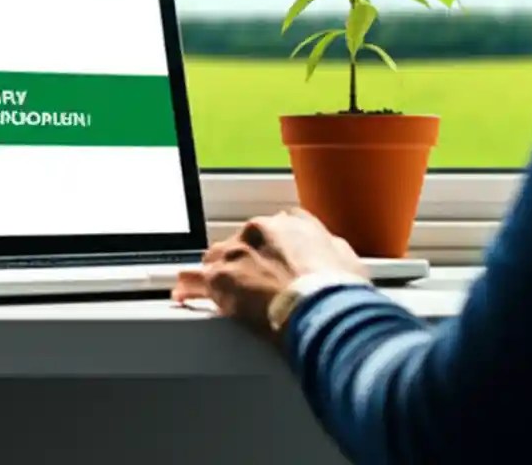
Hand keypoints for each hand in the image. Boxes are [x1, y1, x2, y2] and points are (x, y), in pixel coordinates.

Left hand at [172, 209, 366, 332]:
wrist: (320, 308)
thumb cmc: (337, 290)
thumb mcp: (346, 259)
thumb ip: (330, 249)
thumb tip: (329, 252)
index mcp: (290, 223)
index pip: (272, 228)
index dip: (270, 248)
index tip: (270, 261)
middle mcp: (259, 231)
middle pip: (241, 242)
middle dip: (244, 260)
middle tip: (253, 285)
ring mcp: (236, 253)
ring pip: (217, 257)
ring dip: (219, 272)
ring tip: (215, 290)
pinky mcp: (219, 279)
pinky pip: (194, 279)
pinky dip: (189, 287)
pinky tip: (184, 294)